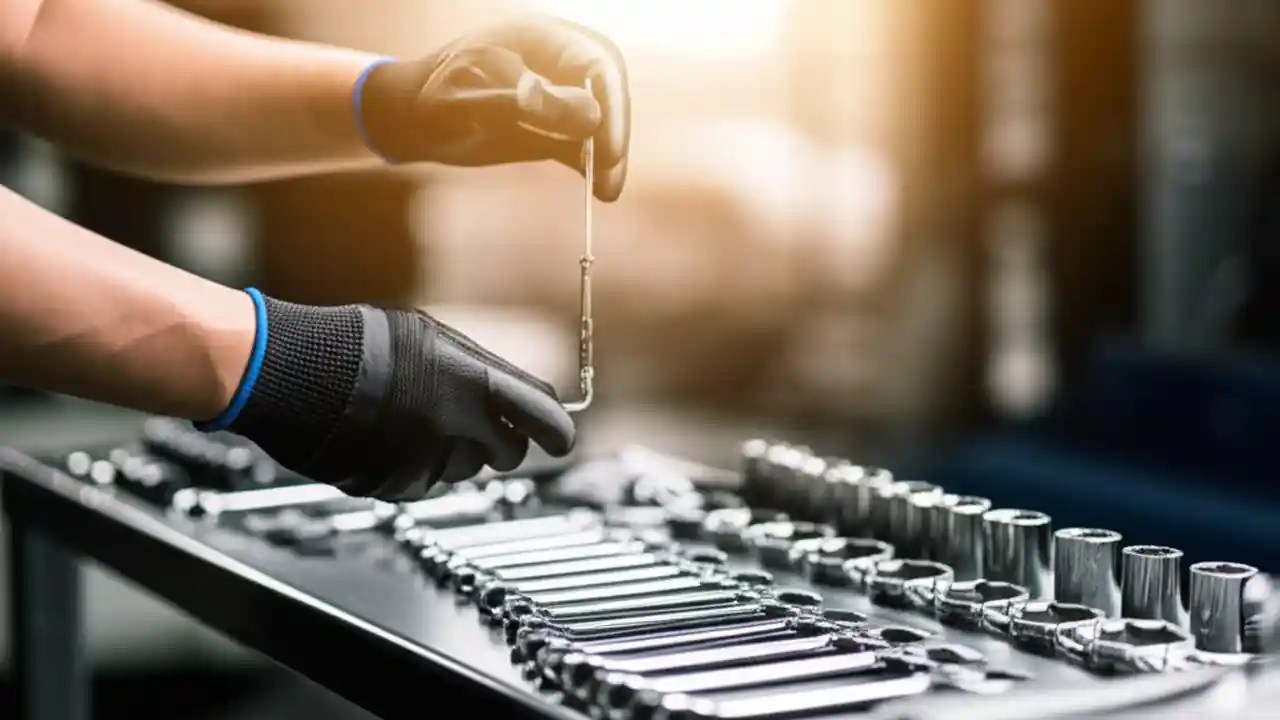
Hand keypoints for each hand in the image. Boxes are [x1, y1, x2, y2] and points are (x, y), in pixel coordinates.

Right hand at [201, 291, 574, 499]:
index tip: (561, 440)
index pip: (546, 418)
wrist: (292, 371)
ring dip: (452, 450)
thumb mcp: (433, 339)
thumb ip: (479, 373)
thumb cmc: (360, 345)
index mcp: (475, 381)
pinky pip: (427, 482)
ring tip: (409, 419)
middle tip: (469, 421)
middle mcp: (459, 425)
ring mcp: (429, 460)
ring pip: (466, 469)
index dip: (557, 433)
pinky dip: (416, 466)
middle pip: (510, 453)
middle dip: (499, 442)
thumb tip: (513, 398)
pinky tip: (388, 438)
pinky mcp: (400, 486)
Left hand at [359, 14, 629, 200]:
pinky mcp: (552, 127)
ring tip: (605, 192)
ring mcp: (558, 95)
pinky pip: (580, 145)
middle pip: (606, 93)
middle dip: (613, 133)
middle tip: (610, 175)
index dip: (611, 104)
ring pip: (598, 123)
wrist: (411, 119)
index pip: (597, 64)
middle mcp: (559, 63)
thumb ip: (523, 103)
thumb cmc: (434, 98)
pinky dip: (591, 166)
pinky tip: (600, 191)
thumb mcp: (470, 98)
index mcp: (543, 38)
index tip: (608, 147)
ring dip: (606, 157)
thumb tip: (585, 114)